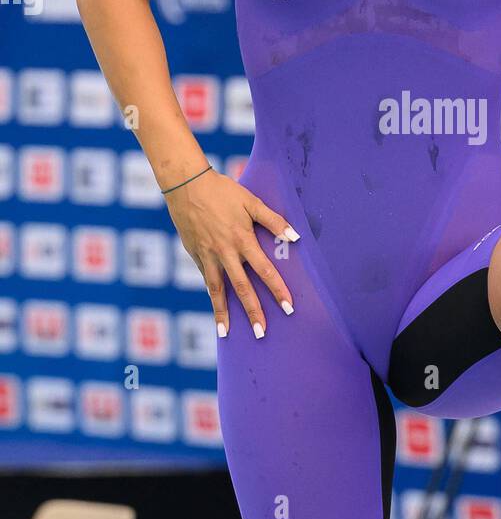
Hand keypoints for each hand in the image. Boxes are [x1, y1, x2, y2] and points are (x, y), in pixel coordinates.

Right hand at [164, 169, 298, 337]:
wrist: (186, 185)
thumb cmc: (223, 191)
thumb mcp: (251, 202)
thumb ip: (274, 220)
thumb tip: (295, 238)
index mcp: (242, 239)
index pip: (264, 270)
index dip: (277, 289)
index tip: (288, 307)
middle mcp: (224, 252)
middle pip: (241, 288)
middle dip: (253, 311)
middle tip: (262, 332)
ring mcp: (207, 256)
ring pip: (217, 290)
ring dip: (223, 313)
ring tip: (227, 333)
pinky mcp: (194, 255)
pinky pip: (206, 279)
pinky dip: (212, 296)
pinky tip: (216, 309)